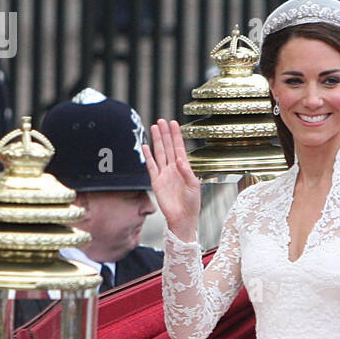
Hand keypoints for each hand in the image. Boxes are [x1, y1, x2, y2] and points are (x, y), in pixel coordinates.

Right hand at [143, 118, 200, 242]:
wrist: (182, 218)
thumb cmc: (192, 203)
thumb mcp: (194, 186)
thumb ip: (187, 172)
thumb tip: (180, 159)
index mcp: (184, 168)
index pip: (179, 147)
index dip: (176, 135)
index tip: (173, 123)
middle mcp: (173, 168)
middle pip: (168, 147)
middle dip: (165, 134)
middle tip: (161, 120)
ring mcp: (164, 174)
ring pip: (159, 153)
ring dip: (156, 141)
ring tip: (153, 127)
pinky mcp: (156, 182)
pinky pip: (151, 166)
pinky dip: (148, 156)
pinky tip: (146, 146)